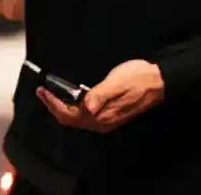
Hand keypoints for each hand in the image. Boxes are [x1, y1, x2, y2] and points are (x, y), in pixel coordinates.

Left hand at [36, 59, 163, 132]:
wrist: (158, 81)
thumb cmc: (137, 78)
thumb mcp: (117, 82)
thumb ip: (100, 94)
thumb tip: (86, 104)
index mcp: (102, 115)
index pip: (70, 114)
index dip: (53, 104)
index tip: (42, 91)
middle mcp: (102, 122)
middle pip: (71, 120)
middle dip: (54, 107)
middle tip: (42, 92)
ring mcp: (106, 119)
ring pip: (77, 119)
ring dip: (62, 108)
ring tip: (51, 94)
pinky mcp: (110, 114)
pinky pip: (84, 116)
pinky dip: (73, 108)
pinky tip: (71, 97)